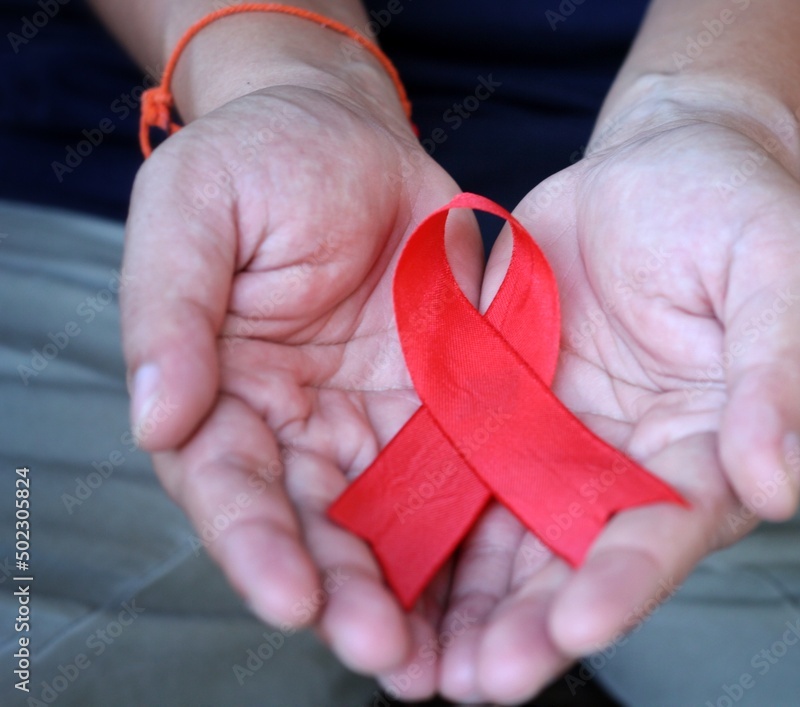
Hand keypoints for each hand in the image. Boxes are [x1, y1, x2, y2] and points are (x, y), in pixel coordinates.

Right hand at [120, 82, 481, 693]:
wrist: (348, 133)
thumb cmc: (259, 161)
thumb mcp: (195, 212)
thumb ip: (172, 310)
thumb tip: (155, 415)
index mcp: (222, 390)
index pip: (229, 486)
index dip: (255, 546)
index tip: (291, 597)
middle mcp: (295, 424)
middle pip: (314, 527)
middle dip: (344, 595)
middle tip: (382, 652)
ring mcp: (371, 421)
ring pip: (388, 522)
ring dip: (410, 592)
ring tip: (437, 656)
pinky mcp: (439, 405)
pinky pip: (457, 474)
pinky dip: (470, 534)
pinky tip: (495, 582)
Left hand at [430, 118, 799, 701]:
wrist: (656, 163)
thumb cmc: (734, 211)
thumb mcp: (779, 271)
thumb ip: (778, 375)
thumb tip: (776, 485)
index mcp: (708, 450)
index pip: (669, 532)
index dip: (626, 581)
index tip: (580, 625)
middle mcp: (627, 467)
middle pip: (576, 563)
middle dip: (530, 626)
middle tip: (479, 679)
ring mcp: (555, 444)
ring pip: (506, 540)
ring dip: (464, 604)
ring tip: (416, 661)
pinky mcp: (496, 411)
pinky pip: (454, 473)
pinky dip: (419, 525)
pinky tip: (376, 567)